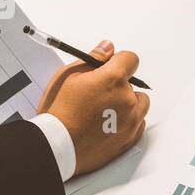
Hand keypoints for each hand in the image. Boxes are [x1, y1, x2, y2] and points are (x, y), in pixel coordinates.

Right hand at [38, 40, 148, 175]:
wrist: (55, 146)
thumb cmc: (58, 111)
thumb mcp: (68, 76)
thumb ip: (93, 59)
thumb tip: (108, 47)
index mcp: (113, 79)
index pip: (131, 59)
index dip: (119, 62)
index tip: (110, 67)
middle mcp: (127, 100)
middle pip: (135, 85)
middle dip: (120, 86)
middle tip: (97, 95)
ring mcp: (130, 122)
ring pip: (139, 105)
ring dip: (127, 105)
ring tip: (104, 112)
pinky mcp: (129, 140)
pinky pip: (138, 125)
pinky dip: (127, 123)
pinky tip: (107, 125)